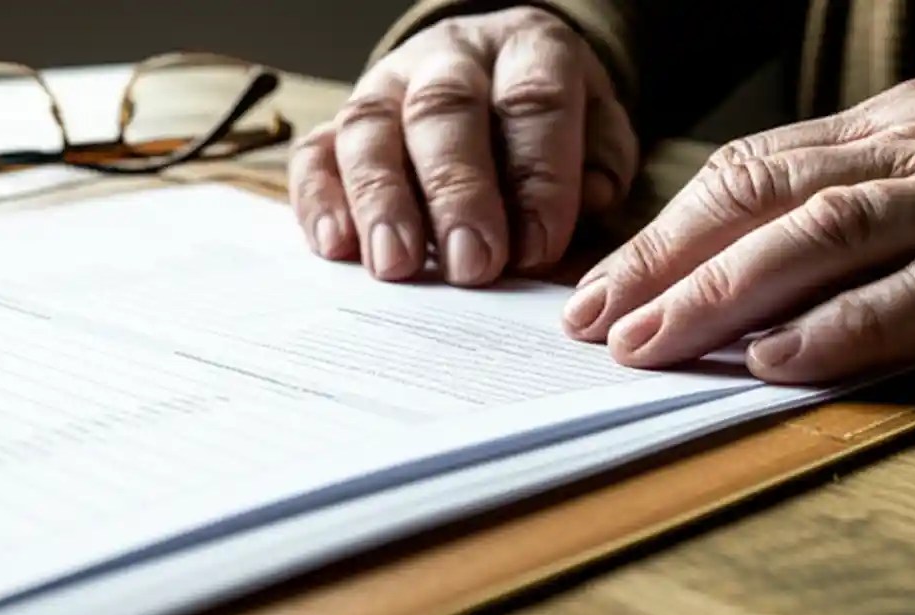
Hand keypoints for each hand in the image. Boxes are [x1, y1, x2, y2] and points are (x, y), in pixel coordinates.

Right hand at [287, 7, 637, 285]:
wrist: (492, 75)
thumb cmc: (547, 122)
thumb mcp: (596, 127)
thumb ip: (599, 164)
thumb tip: (590, 203)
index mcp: (527, 50)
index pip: (531, 103)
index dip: (537, 179)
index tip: (538, 248)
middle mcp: (449, 59)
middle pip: (443, 113)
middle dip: (457, 193)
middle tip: (472, 265)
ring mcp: (385, 88)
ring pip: (370, 128)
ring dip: (381, 200)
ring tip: (396, 265)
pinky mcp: (338, 125)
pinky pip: (315, 153)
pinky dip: (319, 200)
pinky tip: (335, 246)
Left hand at [563, 79, 914, 382]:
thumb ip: (836, 217)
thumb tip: (723, 283)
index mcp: (885, 126)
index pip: (743, 173)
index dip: (660, 237)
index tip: (595, 294)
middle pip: (765, 196)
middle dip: (668, 264)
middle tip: (600, 326)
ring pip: (832, 231)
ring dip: (731, 292)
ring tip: (659, 344)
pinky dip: (852, 325)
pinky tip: (782, 361)